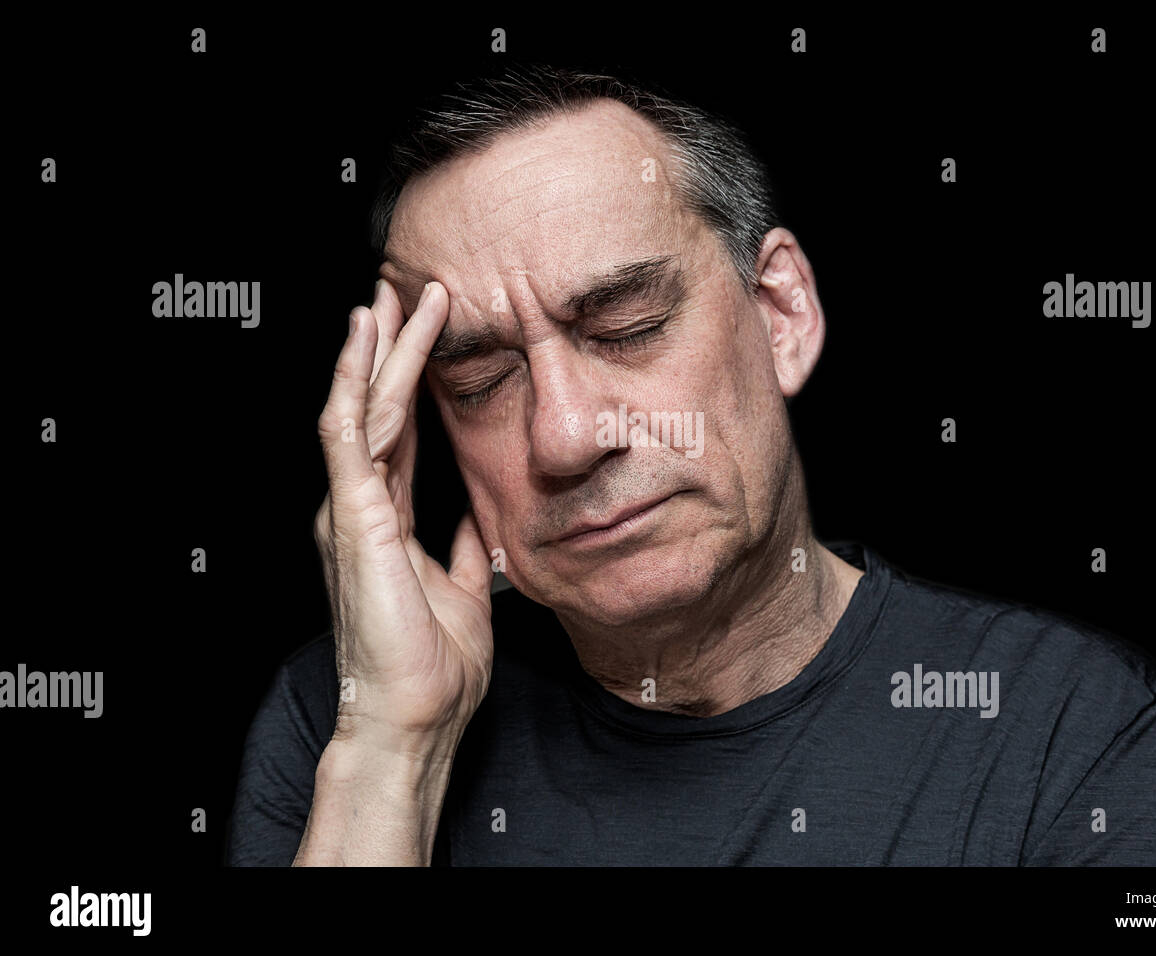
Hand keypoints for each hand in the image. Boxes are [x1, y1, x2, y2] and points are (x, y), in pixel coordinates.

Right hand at [314, 277, 493, 755]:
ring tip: (392, 298)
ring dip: (378, 352)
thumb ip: (466, 544)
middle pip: (376, 409)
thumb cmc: (433, 664)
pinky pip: (350, 436)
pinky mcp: (354, 517)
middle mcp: (362, 507)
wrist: (415, 716)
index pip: (396, 433)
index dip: (409, 382)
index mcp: (385, 520)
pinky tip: (364, 343)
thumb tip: (480, 511)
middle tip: (403, 292)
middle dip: (390, 349)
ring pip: (362, 409)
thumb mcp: (465, 586)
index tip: (426, 336)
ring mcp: (352, 509)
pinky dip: (357, 385)